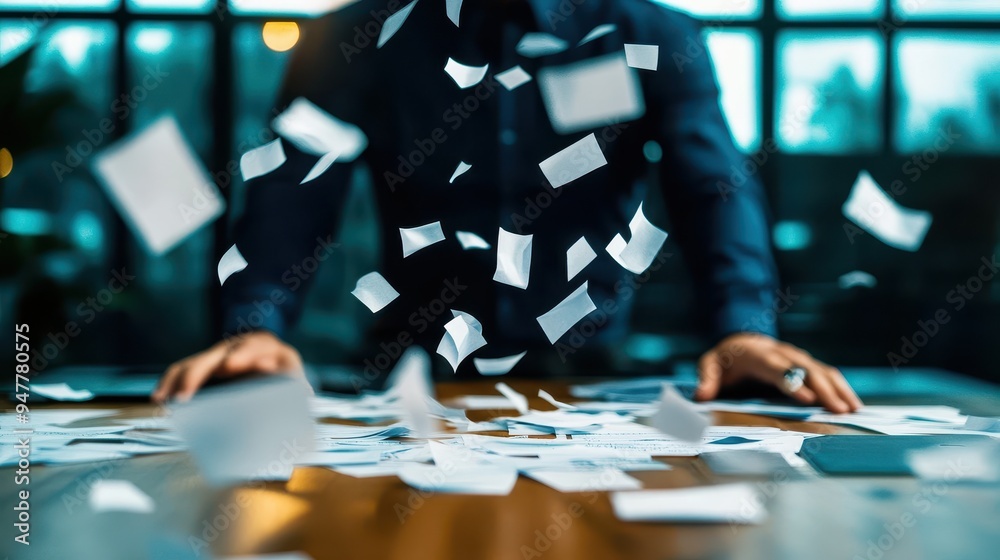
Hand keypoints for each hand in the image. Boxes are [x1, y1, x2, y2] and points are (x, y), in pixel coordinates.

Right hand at [152, 331, 304, 402]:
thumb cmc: (284, 374)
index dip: (241, 356)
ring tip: (165, 401)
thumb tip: (294, 389)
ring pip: (192, 363)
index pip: (251, 347)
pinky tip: (160, 398)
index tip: (228, 366)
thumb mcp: (294, 376)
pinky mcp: (204, 365)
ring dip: (177, 381)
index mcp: (263, 347)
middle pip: (213, 356)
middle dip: (197, 374)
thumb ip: (296, 384)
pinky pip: (182, 370)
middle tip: (185, 396)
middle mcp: (236, 347)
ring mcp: (217, 354)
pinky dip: (169, 383)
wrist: (271, 355)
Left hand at [695, 333, 861, 412]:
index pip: (777, 368)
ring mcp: (797, 358)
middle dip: (824, 390)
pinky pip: (828, 374)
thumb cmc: (726, 358)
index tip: (808, 400)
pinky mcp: (807, 364)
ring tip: (853, 410)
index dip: (792, 382)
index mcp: (758, 354)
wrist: (742, 341)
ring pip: (822, 370)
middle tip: (839, 411)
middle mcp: (783, 354)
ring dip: (839, 389)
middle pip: (806, 370)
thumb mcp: (710, 364)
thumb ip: (707, 378)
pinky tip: (853, 404)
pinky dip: (842, 387)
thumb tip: (701, 395)